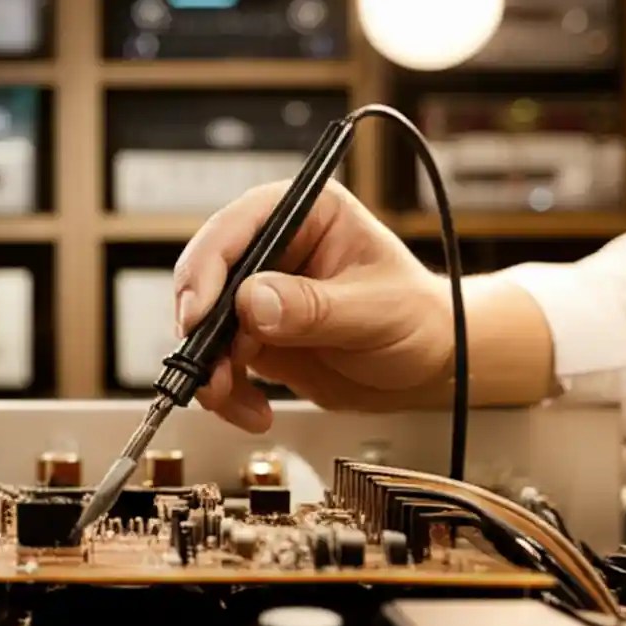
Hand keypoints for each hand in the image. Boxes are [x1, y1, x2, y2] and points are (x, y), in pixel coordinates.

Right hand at [173, 180, 456, 432]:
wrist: (426, 367)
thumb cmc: (418, 318)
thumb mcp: (375, 309)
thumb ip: (314, 307)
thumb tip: (255, 300)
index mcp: (304, 215)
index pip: (237, 228)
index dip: (208, 269)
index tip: (199, 314)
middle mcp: (273, 250)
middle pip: (207, 278)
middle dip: (201, 329)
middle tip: (209, 367)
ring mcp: (259, 295)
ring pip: (204, 326)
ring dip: (209, 368)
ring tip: (229, 397)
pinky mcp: (254, 337)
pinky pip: (218, 363)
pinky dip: (226, 392)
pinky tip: (253, 409)